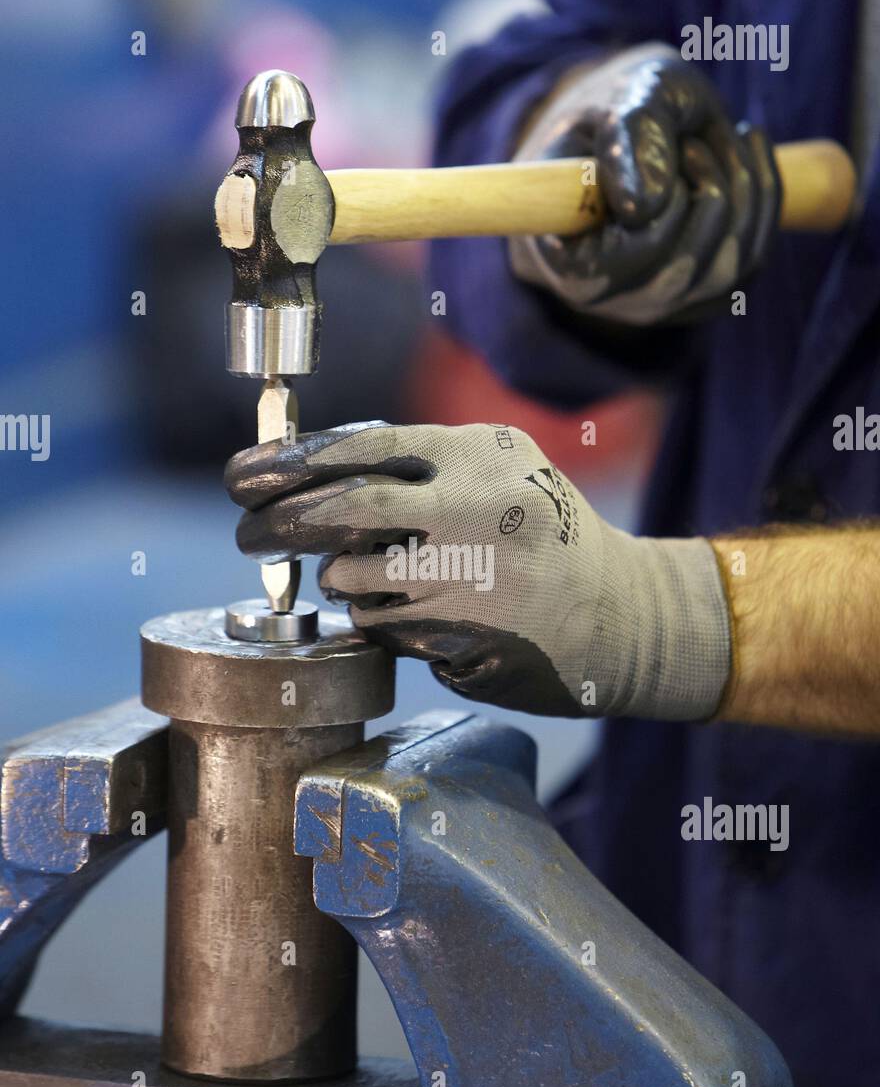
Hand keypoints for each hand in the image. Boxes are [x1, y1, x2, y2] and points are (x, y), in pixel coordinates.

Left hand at [225, 421, 730, 719]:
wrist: (622, 615)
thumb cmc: (542, 534)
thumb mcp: (499, 469)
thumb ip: (421, 463)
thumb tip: (312, 472)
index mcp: (481, 454)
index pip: (362, 448)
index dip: (292, 464)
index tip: (246, 477)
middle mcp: (476, 510)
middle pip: (347, 511)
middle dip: (282, 523)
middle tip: (247, 534)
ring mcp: (472, 579)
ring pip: (357, 577)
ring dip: (342, 577)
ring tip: (358, 573)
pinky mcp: (466, 639)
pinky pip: (384, 626)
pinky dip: (376, 617)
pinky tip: (407, 609)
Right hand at [509, 44, 779, 324]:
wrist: (640, 125)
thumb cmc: (617, 114)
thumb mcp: (617, 101)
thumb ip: (627, 143)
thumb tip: (643, 209)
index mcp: (571, 265)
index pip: (620, 266)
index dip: (663, 208)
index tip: (677, 150)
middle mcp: (616, 297)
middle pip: (683, 272)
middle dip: (709, 191)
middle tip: (693, 142)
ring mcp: (665, 301)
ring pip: (727, 267)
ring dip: (739, 189)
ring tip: (714, 141)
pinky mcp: (710, 291)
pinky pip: (754, 256)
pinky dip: (763, 194)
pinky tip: (747, 146)